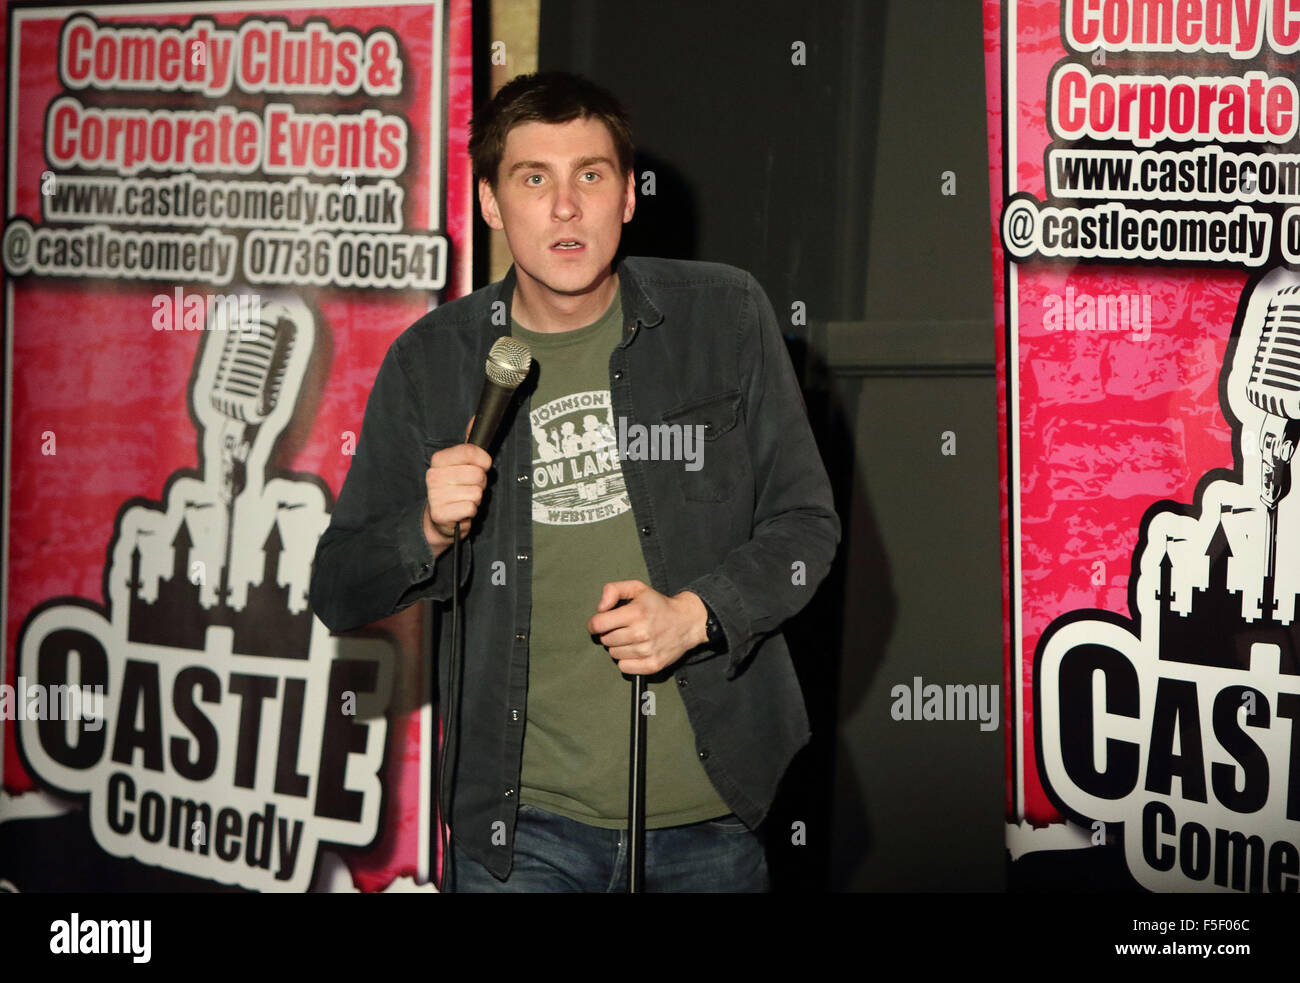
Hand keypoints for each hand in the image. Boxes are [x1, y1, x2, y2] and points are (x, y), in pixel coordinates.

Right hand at [423, 417, 490, 551]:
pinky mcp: (440, 513)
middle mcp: (433, 475)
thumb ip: (470, 443)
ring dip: (475, 498)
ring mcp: (435, 495)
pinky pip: (470, 508)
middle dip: (480, 482)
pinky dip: (471, 511)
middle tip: (470, 486)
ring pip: (476, 492)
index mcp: (439, 459)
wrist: (442, 517)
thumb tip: (476, 419)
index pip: (470, 451)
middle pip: (477, 473)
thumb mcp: (461, 464)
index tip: (482, 466)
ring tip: (465, 498)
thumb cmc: (455, 487)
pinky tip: (462, 510)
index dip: (483, 460)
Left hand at [587, 581, 708, 674]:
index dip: (594, 624)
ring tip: (631, 638)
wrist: (688, 621)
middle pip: (605, 640)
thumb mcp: (637, 588)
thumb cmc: (659, 605)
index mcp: (636, 612)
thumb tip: (600, 609)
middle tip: (623, 628)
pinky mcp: (653, 665)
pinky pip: (624, 667)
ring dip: (618, 647)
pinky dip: (626, 660)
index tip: (598, 624)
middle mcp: (641, 632)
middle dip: (609, 633)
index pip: (599, 624)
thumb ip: (614, 590)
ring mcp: (647, 651)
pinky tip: (635, 650)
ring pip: (614, 654)